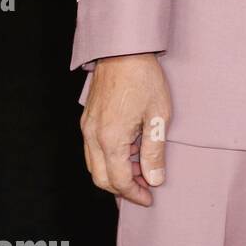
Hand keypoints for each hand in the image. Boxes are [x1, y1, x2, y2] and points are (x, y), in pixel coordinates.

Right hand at [80, 53, 171, 205]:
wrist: (123, 49)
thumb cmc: (144, 78)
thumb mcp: (158, 115)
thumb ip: (154, 151)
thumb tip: (155, 179)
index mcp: (110, 138)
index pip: (118, 181)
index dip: (134, 194)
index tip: (150, 197)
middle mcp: (92, 136)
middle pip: (101, 179)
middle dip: (122, 189)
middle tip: (145, 187)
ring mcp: (87, 127)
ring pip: (94, 166)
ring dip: (114, 174)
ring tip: (139, 168)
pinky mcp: (87, 119)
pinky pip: (92, 150)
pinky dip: (108, 159)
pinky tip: (128, 151)